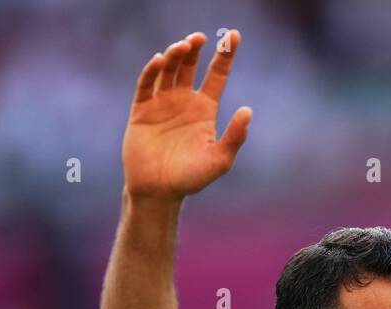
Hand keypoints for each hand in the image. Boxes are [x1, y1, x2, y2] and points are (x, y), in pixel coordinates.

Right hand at [122, 30, 251, 200]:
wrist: (158, 192)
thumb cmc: (191, 179)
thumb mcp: (219, 160)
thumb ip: (234, 137)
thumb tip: (248, 110)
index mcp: (204, 109)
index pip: (217, 75)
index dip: (225, 55)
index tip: (233, 35)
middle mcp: (183, 101)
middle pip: (190, 65)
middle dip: (194, 48)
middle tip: (200, 38)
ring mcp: (161, 103)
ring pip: (168, 70)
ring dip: (175, 55)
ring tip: (184, 46)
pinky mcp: (141, 110)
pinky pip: (146, 85)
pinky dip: (152, 71)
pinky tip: (160, 60)